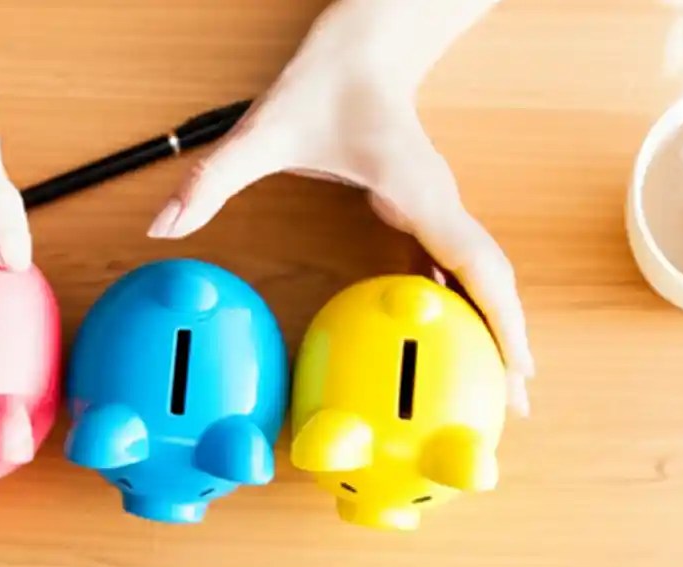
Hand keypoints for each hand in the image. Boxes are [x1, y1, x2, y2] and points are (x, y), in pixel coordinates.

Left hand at [148, 0, 533, 415]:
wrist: (363, 45)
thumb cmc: (326, 84)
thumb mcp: (264, 131)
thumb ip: (213, 179)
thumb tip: (164, 225)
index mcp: (418, 192)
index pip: (475, 265)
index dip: (500, 318)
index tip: (517, 369)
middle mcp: (440, 203)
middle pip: (491, 282)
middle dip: (510, 342)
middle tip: (518, 407)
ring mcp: (436, 208)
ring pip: (478, 278)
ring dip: (492, 329)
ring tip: (497, 389)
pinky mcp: (422, 210)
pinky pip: (450, 268)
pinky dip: (459, 308)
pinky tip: (447, 344)